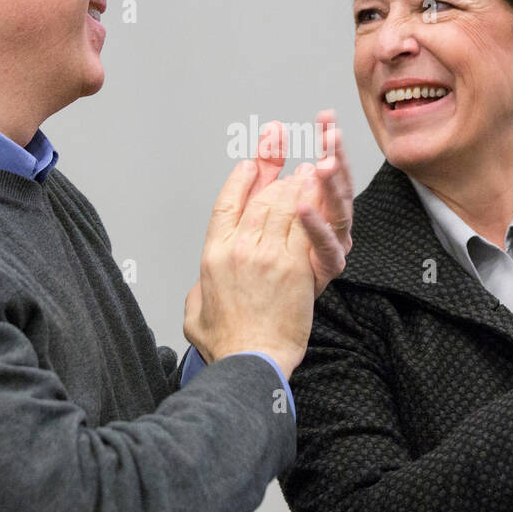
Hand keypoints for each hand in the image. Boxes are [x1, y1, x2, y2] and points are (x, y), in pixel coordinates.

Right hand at [183, 160, 316, 379]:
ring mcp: (267, 254)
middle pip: (258, 198)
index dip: (239, 181)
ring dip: (296, 184)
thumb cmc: (226, 343)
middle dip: (272, 170)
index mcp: (213, 255)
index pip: (226, 205)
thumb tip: (200, 289)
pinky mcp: (293, 265)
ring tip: (307, 169)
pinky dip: (310, 203)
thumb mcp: (195, 314)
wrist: (250, 360)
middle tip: (283, 151)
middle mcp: (238, 248)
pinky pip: (303, 224)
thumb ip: (198, 293)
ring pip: (282, 205)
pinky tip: (317, 188)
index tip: (249, 165)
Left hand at [247, 113, 353, 294]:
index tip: (326, 118)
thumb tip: (272, 129)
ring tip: (323, 163)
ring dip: (331, 185)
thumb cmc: (267, 262)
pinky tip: (303, 207)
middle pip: (339, 182)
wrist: (262, 322)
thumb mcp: (264, 203)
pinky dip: (316, 225)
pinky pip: (325, 245)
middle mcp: (331, 221)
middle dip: (335, 154)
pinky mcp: (327, 267)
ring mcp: (333, 244)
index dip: (328, 140)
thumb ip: (269, 167)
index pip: (328, 163)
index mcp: (319, 203)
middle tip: (332, 134)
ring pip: (339, 209)